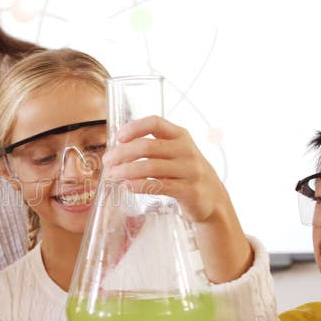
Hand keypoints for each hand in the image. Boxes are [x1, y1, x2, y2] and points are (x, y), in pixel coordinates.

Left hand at [102, 115, 226, 222]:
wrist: (213, 198)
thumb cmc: (185, 172)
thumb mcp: (175, 153)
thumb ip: (153, 147)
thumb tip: (116, 150)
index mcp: (180, 135)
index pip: (155, 122)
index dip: (134, 127)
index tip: (118, 137)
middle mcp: (186, 150)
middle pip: (148, 146)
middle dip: (122, 153)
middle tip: (107, 161)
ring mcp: (189, 170)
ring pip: (151, 167)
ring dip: (126, 171)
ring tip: (111, 176)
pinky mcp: (189, 190)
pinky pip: (159, 186)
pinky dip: (139, 185)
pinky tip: (126, 186)